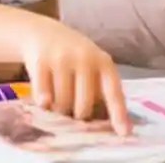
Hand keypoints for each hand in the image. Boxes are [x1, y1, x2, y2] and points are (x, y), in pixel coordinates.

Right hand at [21, 19, 131, 135]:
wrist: (42, 32)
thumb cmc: (74, 58)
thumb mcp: (94, 66)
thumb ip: (103, 92)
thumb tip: (119, 128)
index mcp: (103, 62)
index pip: (113, 92)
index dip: (118, 114)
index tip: (124, 134)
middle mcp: (84, 58)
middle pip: (84, 106)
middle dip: (78, 115)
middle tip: (74, 109)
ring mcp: (61, 58)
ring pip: (62, 104)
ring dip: (59, 110)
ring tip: (58, 99)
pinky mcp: (40, 62)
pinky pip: (43, 97)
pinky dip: (43, 103)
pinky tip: (44, 99)